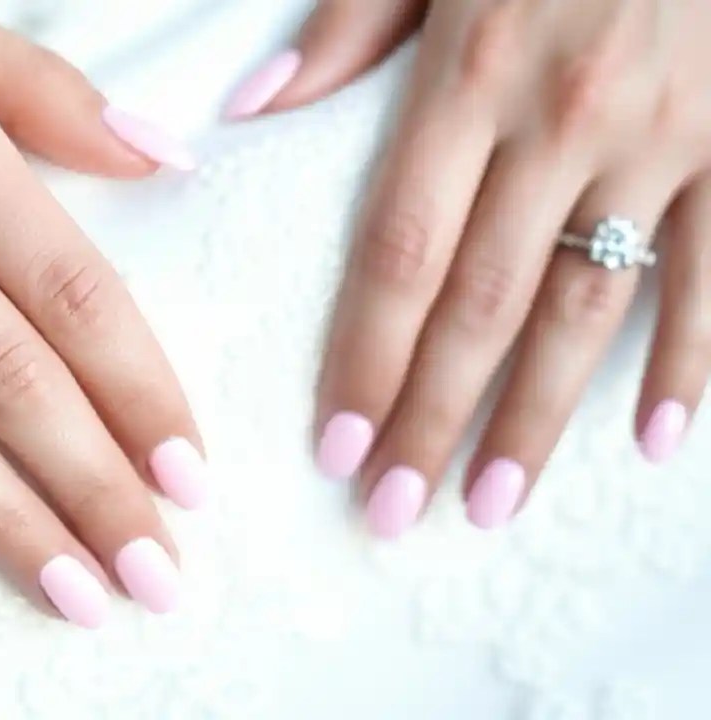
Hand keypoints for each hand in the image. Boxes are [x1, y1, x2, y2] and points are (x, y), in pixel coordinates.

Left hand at [230, 0, 710, 535]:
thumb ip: (345, 28)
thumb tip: (251, 107)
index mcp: (471, 76)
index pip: (401, 253)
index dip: (366, 357)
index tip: (336, 445)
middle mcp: (561, 124)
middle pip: (482, 304)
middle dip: (433, 419)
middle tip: (394, 511)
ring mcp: (661, 139)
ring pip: (588, 306)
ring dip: (537, 417)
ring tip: (491, 502)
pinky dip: (690, 359)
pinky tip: (653, 439)